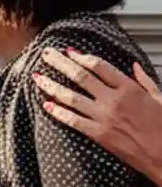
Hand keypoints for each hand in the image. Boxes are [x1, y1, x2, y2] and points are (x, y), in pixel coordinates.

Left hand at [35, 48, 161, 186]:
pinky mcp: (98, 134)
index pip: (99, 66)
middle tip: (46, 54)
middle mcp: (113, 100)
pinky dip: (57, 112)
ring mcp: (104, 117)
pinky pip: (72, 120)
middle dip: (60, 63)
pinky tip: (45, 104)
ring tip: (37, 77)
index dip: (81, 57)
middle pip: (80, 76)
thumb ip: (145, 81)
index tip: (69, 52)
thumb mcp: (161, 98)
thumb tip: (133, 65)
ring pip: (71, 97)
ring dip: (51, 85)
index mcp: (129, 89)